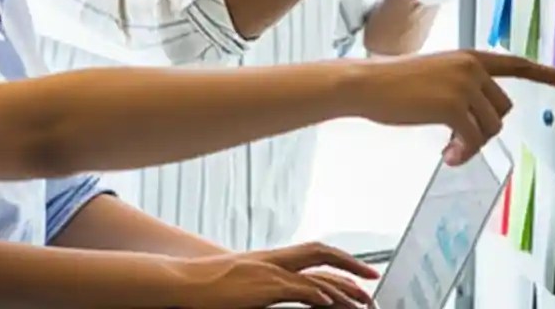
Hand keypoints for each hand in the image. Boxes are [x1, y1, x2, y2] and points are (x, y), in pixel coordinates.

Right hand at [176, 242, 378, 307]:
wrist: (181, 282)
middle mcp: (272, 261)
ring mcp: (268, 272)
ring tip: (363, 301)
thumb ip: (258, 287)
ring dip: (343, 289)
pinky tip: (332, 301)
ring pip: (315, 274)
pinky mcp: (262, 287)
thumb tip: (269, 294)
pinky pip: (297, 288)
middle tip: (373, 280)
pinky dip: (318, 293)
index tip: (358, 270)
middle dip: (350, 265)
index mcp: (268, 259)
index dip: (338, 257)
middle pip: (320, 253)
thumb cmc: (203, 286)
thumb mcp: (237, 283)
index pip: (312, 251)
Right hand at [356, 51, 554, 165]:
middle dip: (485, 128)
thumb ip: (462, 88)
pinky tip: (447, 155)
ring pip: (491, 127)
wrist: (366, 84)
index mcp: (469, 57)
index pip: (517, 64)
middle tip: (458, 141)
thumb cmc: (393, 83)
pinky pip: (473, 139)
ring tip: (450, 149)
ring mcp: (464, 85)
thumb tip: (479, 122)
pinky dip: (463, 153)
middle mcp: (471, 67)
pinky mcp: (453, 106)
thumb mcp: (435, 76)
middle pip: (503, 109)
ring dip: (473, 144)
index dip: (548, 74)